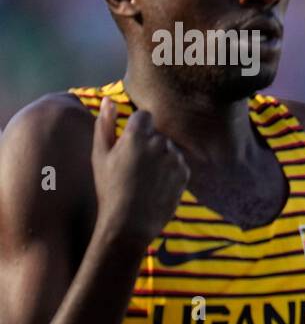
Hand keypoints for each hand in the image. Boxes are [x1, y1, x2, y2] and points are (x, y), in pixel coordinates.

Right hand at [91, 99, 188, 245]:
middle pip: (157, 134)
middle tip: (134, 168)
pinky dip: (169, 171)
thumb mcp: (100, 155)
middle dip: (148, 144)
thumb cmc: (109, 188)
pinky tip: (156, 185)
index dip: (137, 129)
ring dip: (160, 157)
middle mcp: (159, 143)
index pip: (145, 116)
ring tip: (144, 179)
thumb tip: (109, 100)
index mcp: (136, 136)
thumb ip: (105, 124)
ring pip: (168, 149)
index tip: (129, 145)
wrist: (130, 223)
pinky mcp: (185, 173)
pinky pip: (178, 163)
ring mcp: (174, 158)